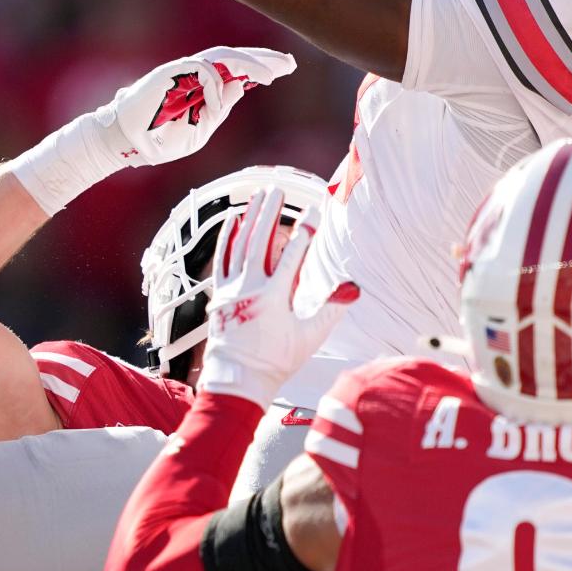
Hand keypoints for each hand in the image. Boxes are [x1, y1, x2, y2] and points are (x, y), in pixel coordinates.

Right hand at [98, 46, 295, 166]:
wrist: (127, 143)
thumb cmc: (160, 139)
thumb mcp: (200, 129)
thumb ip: (219, 109)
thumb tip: (239, 86)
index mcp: (205, 87)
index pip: (238, 70)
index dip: (262, 67)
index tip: (286, 68)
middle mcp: (196, 74)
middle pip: (235, 57)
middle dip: (263, 59)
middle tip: (289, 64)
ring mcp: (183, 70)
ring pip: (223, 56)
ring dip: (249, 63)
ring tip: (271, 75)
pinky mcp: (171, 72)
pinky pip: (202, 71)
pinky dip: (214, 86)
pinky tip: (217, 102)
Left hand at [197, 190, 358, 407]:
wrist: (237, 380)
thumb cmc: (275, 362)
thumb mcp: (308, 338)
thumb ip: (331, 310)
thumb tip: (353, 288)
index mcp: (273, 298)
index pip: (291, 256)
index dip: (304, 232)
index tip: (312, 212)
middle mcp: (249, 289)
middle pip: (260, 242)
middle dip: (270, 213)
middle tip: (278, 191)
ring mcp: (231, 290)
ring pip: (240, 246)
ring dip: (250, 219)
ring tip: (259, 197)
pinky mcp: (219, 294)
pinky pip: (222, 259)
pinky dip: (228, 238)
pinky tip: (233, 220)